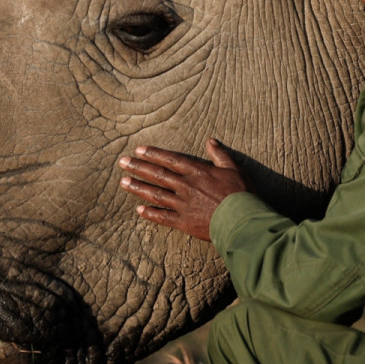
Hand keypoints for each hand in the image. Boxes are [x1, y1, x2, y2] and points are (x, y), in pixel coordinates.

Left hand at [118, 139, 248, 241]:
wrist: (242, 221)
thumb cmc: (241, 194)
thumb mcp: (234, 169)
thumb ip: (220, 155)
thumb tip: (210, 141)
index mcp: (197, 172)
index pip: (170, 160)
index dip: (154, 154)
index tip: (139, 150)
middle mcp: (186, 186)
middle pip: (157, 174)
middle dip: (138, 167)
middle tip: (122, 162)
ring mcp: (183, 205)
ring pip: (155, 194)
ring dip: (138, 187)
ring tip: (123, 182)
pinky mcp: (184, 222)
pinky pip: (163, 217)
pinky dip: (150, 213)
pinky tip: (138, 210)